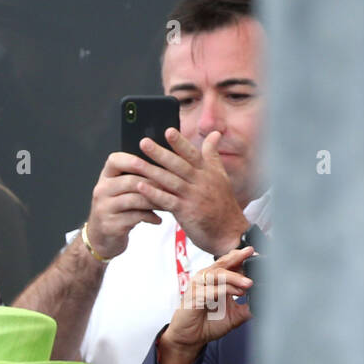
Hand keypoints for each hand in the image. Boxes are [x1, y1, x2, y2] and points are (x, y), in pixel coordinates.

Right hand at [82, 152, 165, 259]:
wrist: (101, 238)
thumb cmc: (117, 210)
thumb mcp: (120, 190)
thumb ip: (135, 177)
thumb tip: (164, 164)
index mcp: (105, 178)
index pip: (116, 161)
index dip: (134, 159)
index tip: (154, 160)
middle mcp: (101, 191)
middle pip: (131, 181)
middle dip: (155, 183)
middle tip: (174, 186)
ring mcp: (104, 209)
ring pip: (135, 199)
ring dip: (155, 201)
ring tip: (169, 203)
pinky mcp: (110, 225)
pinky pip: (136, 217)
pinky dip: (150, 217)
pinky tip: (158, 219)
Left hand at [135, 129, 247, 256]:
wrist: (229, 233)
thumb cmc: (222, 205)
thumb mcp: (220, 177)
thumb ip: (212, 155)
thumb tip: (214, 134)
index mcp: (208, 172)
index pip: (193, 153)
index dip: (180, 142)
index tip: (167, 131)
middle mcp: (201, 182)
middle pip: (178, 164)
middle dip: (160, 153)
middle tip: (143, 142)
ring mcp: (194, 197)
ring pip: (170, 181)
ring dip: (151, 171)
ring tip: (134, 163)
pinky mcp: (187, 212)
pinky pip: (167, 201)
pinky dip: (154, 194)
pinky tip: (140, 187)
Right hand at [158, 246, 254, 363]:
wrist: (191, 339)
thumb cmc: (208, 325)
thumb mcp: (236, 315)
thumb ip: (248, 306)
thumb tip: (266, 301)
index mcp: (216, 280)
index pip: (230, 263)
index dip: (243, 258)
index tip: (258, 255)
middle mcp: (206, 280)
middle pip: (222, 263)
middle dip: (239, 258)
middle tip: (253, 256)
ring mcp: (198, 287)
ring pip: (217, 274)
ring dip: (234, 277)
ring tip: (248, 283)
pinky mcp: (192, 297)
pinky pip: (209, 290)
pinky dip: (224, 290)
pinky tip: (236, 293)